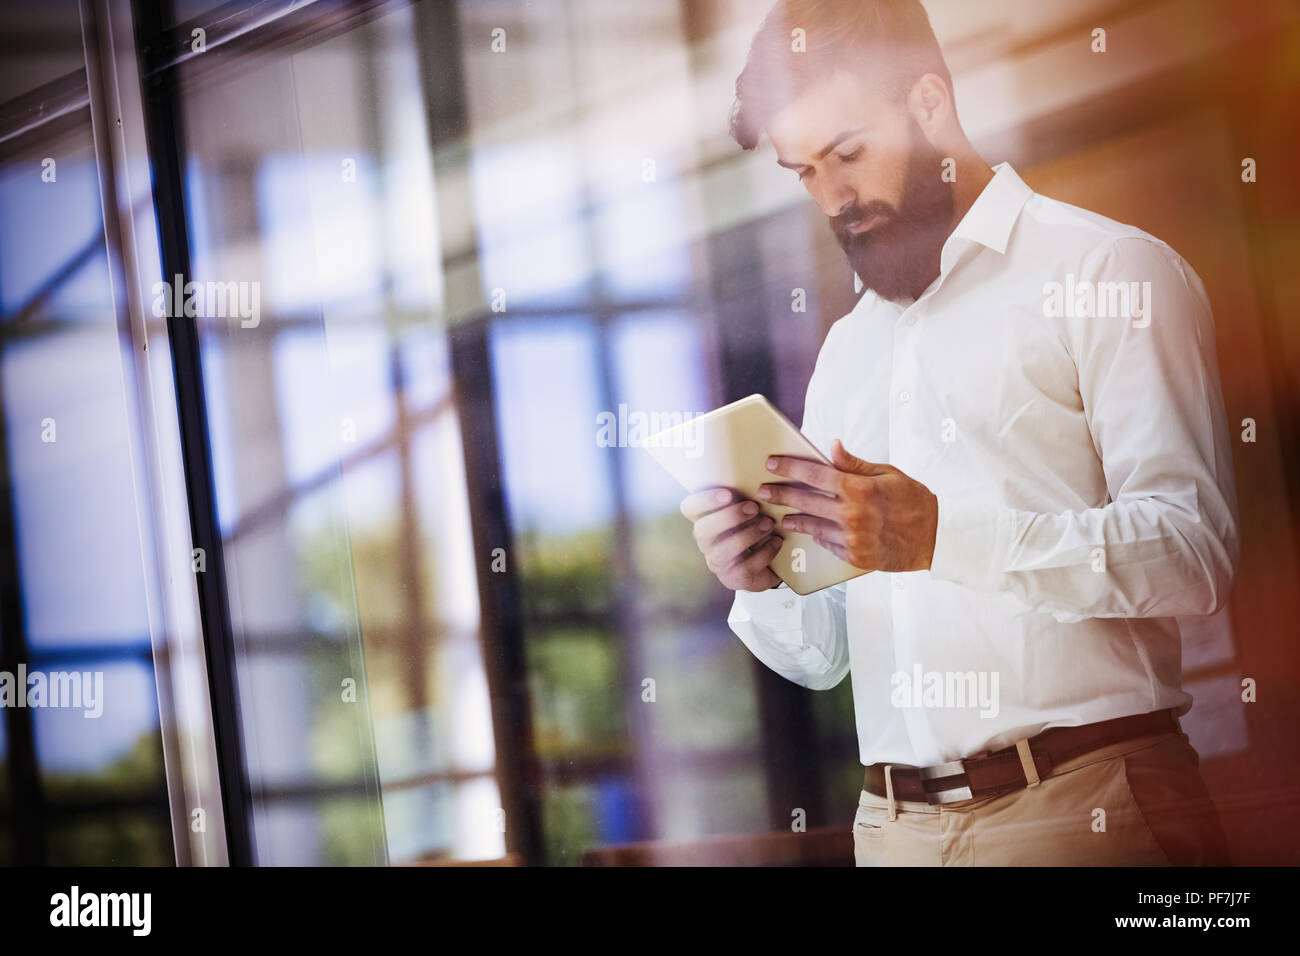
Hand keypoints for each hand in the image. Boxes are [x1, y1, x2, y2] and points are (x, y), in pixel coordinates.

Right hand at [680, 487, 784, 591]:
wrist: (767, 564)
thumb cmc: (755, 527)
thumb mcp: (748, 510)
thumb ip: (745, 494)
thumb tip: (760, 469)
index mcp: (705, 519)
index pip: (689, 508)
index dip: (704, 500)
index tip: (727, 493)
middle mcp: (706, 541)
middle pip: (703, 530)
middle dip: (729, 517)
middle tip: (754, 507)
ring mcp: (718, 561)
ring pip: (723, 550)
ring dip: (748, 535)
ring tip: (769, 524)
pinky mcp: (734, 578)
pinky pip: (745, 567)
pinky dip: (764, 553)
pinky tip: (777, 541)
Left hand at [759, 439, 937, 571]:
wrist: (935, 537)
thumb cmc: (913, 500)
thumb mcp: (887, 474)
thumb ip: (854, 464)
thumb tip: (832, 447)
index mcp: (859, 489)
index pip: (814, 474)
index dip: (788, 467)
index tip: (771, 463)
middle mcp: (852, 514)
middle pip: (804, 501)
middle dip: (780, 493)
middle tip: (763, 490)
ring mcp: (852, 538)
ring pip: (811, 526)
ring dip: (793, 519)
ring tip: (781, 516)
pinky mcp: (855, 557)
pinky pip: (827, 545)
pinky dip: (817, 536)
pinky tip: (810, 532)